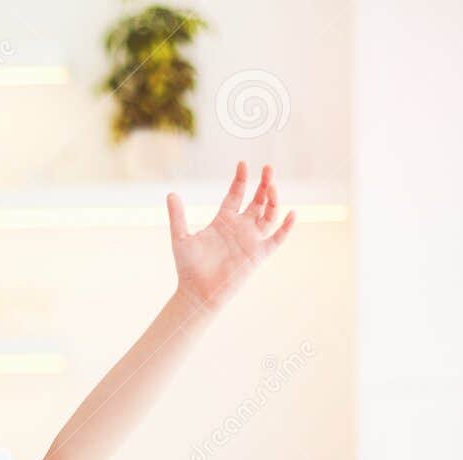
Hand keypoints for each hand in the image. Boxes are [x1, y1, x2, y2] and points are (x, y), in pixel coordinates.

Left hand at [167, 162, 294, 313]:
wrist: (198, 293)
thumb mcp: (181, 238)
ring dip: (273, 200)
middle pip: (257, 201)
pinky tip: (292, 213)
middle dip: (263, 184)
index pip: (236, 194)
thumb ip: (178, 216)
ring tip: (272, 186)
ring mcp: (251, 240)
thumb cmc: (189, 268)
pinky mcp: (258, 254)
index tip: (243, 164)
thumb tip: (171, 194)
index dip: (241, 179)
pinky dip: (286, 227)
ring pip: (269, 215)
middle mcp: (240, 227)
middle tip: (268, 168)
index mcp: (223, 221)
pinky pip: (277, 238)